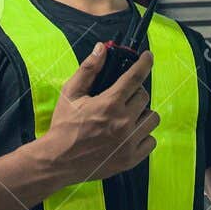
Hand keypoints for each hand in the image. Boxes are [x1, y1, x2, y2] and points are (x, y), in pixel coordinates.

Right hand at [41, 43, 160, 183]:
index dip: (144, 63)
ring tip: (128, 116)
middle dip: (134, 93)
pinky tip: (129, 134)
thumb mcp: (71, 93)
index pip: (135, 77)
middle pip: (144, 97)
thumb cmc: (64, 126)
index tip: (148, 56)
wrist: (58, 161)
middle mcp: (123, 122)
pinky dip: (143, 135)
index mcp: (109, 103)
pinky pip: (151, 141)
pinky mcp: (131, 158)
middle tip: (122, 98)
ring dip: (142, 114)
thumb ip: (88, 69)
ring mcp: (129, 142)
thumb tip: (101, 48)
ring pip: (152, 118)